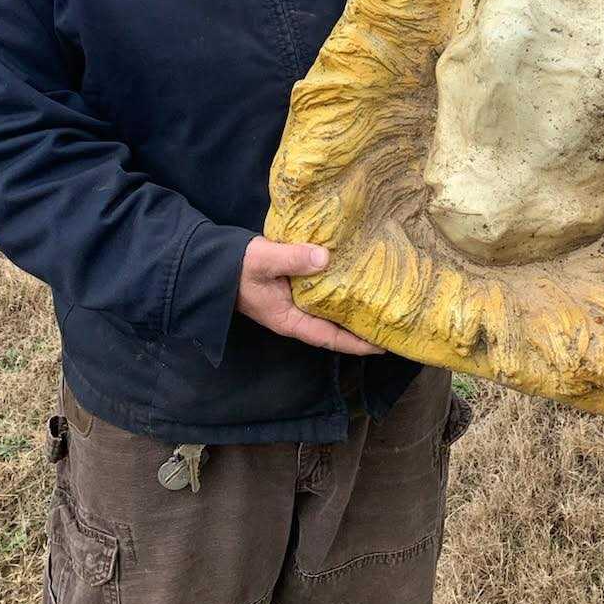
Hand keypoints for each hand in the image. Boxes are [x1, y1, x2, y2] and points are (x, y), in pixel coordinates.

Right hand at [236, 237, 383, 356]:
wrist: (213, 264)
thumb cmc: (237, 267)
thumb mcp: (264, 261)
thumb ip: (292, 259)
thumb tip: (325, 258)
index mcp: (289, 320)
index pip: (329, 338)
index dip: (355, 344)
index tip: (382, 346)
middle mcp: (295, 316)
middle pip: (333, 328)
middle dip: (360, 328)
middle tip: (390, 323)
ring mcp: (294, 303)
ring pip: (329, 311)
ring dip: (351, 309)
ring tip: (380, 302)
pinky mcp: (293, 287)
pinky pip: (322, 294)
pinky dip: (339, 290)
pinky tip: (354, 279)